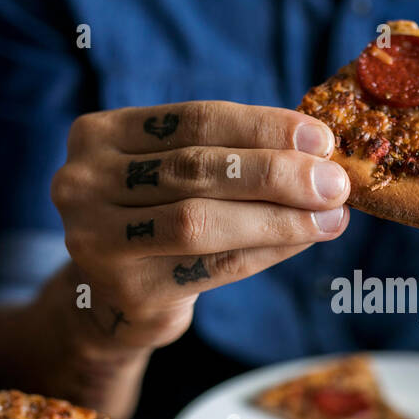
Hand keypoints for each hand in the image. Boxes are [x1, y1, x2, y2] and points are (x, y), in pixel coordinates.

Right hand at [51, 101, 349, 351]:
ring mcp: (97, 239)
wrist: (111, 299)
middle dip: (277, 173)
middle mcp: (83, 182)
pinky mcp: (127, 289)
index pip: (194, 119)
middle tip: (334, 182)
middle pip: (197, 168)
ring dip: (277, 217)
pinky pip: (212, 265)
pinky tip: (303, 241)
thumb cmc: (158, 220)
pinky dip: (265, 251)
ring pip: (201, 220)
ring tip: (330, 216)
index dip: (263, 127)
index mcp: (98, 134)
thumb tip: (321, 156)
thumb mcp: (177, 175)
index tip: (321, 139)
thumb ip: (232, 156)